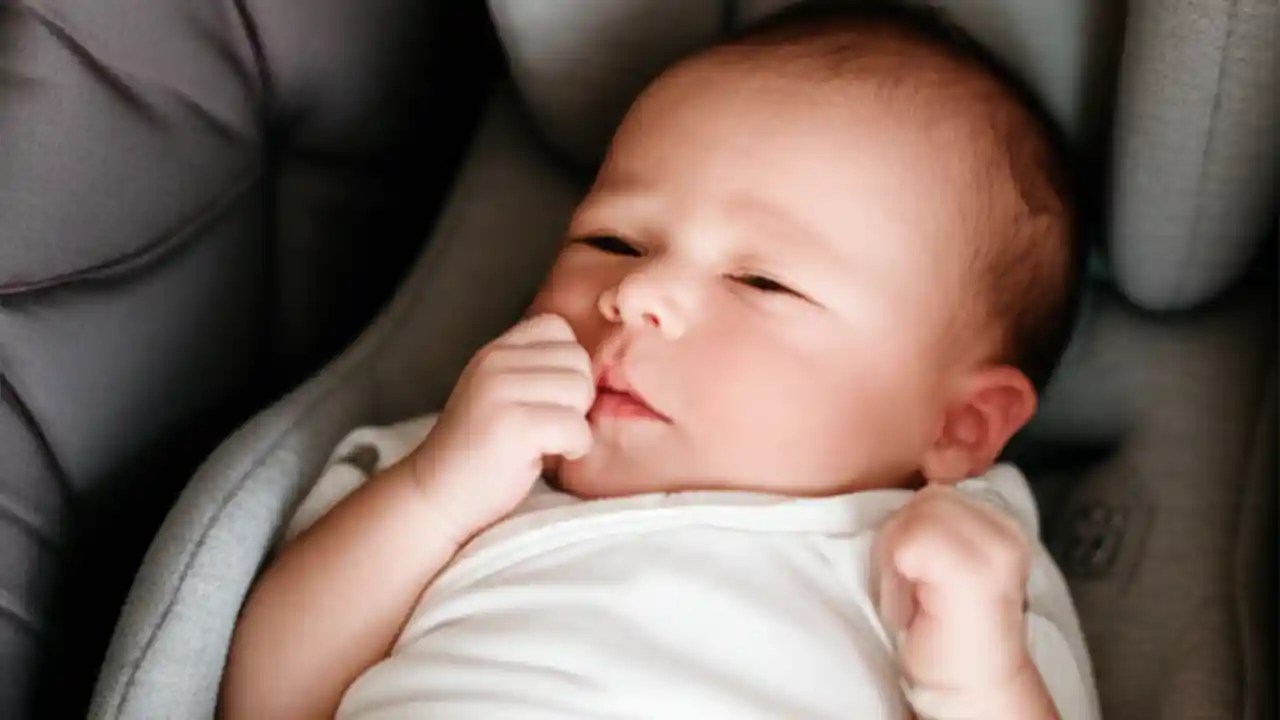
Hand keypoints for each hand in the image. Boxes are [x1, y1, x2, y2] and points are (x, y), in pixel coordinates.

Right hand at [411, 313, 594, 543]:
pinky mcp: (514, 425)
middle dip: (576, 397)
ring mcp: (501, 390)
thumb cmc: (480, 452)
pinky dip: (575, 448)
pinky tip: (549, 456)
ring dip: (575, 423)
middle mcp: (495, 362)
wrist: (436, 495)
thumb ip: (533, 370)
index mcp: (494, 351)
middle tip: (549, 425)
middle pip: (578, 359)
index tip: (548, 399)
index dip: (566, 365)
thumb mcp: (499, 393)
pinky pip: (576, 427)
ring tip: (546, 441)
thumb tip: (591, 367)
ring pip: (581, 390)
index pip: (558, 328)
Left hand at [873, 484, 1034, 712]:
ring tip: (917, 596)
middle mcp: (1006, 527)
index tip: (918, 571)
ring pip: (917, 515)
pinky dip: (899, 573)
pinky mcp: (980, 572)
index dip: (910, 528)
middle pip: (923, 498)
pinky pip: (912, 539)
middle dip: (902, 540)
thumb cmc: (938, 626)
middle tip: (914, 586)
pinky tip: (916, 604)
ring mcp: (999, 548)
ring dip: (898, 557)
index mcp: (996, 519)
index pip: (932, 488)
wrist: (966, 688)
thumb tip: (905, 487)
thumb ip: (927, 518)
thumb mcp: (930, 553)